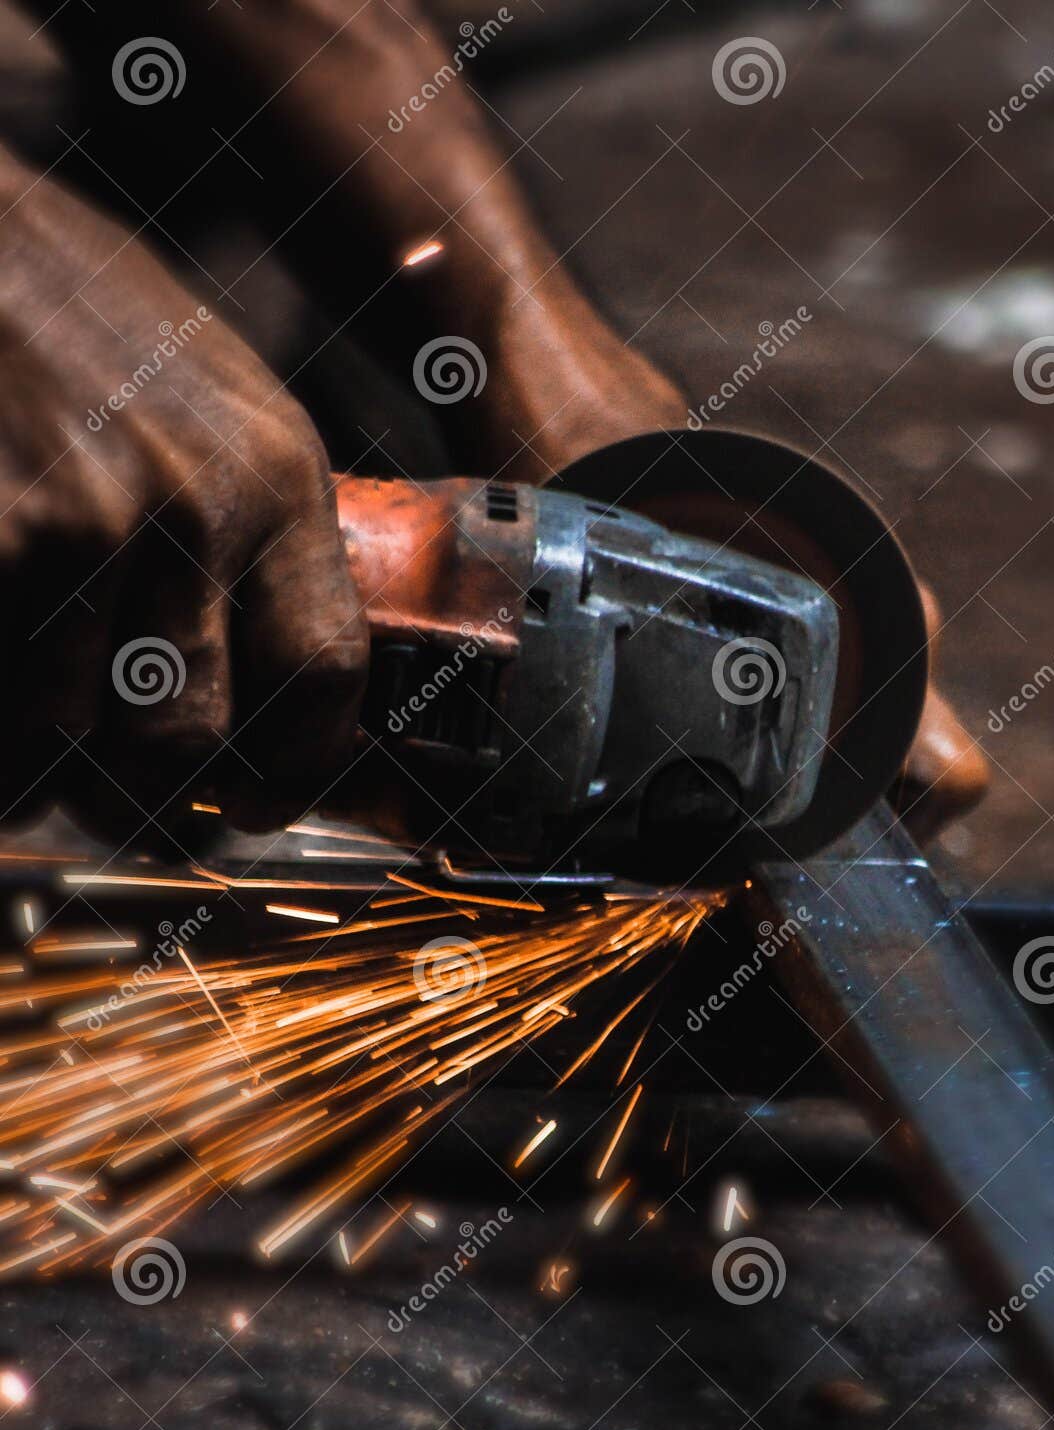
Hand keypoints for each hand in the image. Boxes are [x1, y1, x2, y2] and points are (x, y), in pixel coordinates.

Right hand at [0, 147, 366, 844]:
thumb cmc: (66, 302)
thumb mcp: (209, 390)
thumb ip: (248, 522)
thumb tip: (263, 668)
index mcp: (277, 473)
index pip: (324, 674)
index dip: (294, 769)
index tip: (256, 804)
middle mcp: (196, 505)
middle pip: (187, 739)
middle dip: (140, 796)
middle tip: (108, 795)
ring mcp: (83, 523)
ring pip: (68, 741)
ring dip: (36, 767)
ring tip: (25, 733)